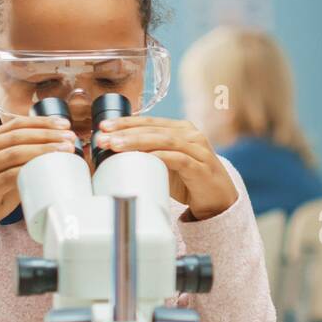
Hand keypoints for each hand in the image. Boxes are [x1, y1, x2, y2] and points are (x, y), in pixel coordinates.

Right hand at [0, 115, 77, 252]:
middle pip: (17, 135)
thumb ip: (20, 165)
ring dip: (43, 149)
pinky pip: (9, 175)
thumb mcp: (0, 176)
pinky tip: (46, 167)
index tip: (64, 125)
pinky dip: (30, 169)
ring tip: (65, 149)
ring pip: (14, 152)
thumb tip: (54, 159)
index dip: (41, 122)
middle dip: (47, 133)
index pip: (14, 124)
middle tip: (70, 137)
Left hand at [94, 116, 237, 219]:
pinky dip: (159, 157)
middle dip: (125, 131)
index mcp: (180, 129)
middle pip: (153, 128)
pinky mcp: (201, 167)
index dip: (125, 122)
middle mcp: (191, 135)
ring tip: (115, 146)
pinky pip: (178, 159)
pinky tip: (143, 158)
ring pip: (164, 140)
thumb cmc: (189, 181)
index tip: (103, 126)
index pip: (149, 121)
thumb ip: (146, 156)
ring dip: (137, 142)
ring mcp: (198, 150)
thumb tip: (112, 155)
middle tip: (102, 137)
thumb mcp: (165, 164)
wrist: (218, 201)